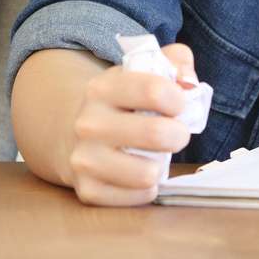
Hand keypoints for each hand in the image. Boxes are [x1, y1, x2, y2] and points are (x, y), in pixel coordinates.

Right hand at [67, 43, 196, 206]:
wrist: (69, 129)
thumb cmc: (121, 100)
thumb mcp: (142, 68)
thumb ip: (175, 61)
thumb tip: (190, 83)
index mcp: (102, 88)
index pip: (154, 91)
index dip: (178, 99)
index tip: (178, 104)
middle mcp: (88, 124)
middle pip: (156, 134)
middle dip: (179, 135)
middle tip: (176, 133)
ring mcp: (85, 159)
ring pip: (147, 174)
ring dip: (162, 165)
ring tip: (157, 155)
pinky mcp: (88, 190)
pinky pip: (139, 197)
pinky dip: (148, 187)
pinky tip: (140, 171)